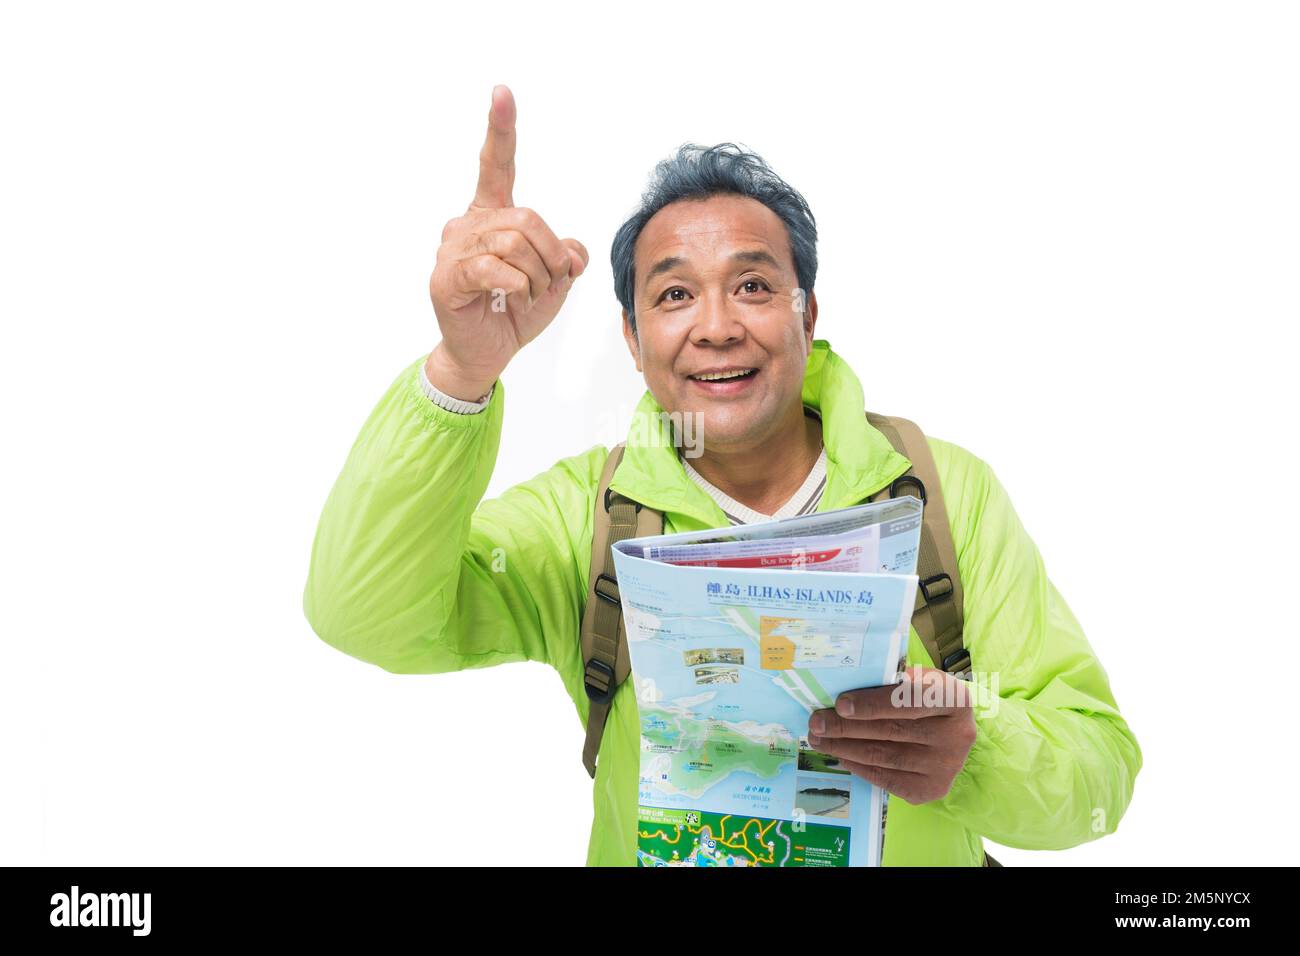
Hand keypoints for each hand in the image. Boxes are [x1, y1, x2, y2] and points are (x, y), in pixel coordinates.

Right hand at [426, 84, 588, 399]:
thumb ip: (567, 255)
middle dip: (551, 255)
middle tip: (549, 283)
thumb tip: (571, 252)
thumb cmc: (514, 311)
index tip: (502, 92)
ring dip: (537, 277)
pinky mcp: (447, 278)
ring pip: (515, 244)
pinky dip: (519, 288)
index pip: (496, 165)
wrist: (485, 353)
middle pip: (527, 218)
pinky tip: (513, 301)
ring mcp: (453, 250)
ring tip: (527, 296)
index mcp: (491, 215)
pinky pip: (496, 269)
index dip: (500, 129)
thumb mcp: (555, 280)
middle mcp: (467, 224)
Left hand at [805, 665, 976, 803]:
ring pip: (884, 757)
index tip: (840, 704)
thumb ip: (891, 681)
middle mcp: (956, 736)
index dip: (872, 704)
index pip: (908, 701)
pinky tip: (841, 755)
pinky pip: (886, 779)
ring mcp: (946, 766)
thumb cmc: (928, 697)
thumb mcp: (919, 679)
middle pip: (891, 731)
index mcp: (954, 699)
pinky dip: (859, 766)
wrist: (955, 732)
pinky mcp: (932, 789)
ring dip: (844, 748)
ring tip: (819, 739)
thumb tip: (844, 688)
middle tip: (816, 723)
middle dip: (846, 727)